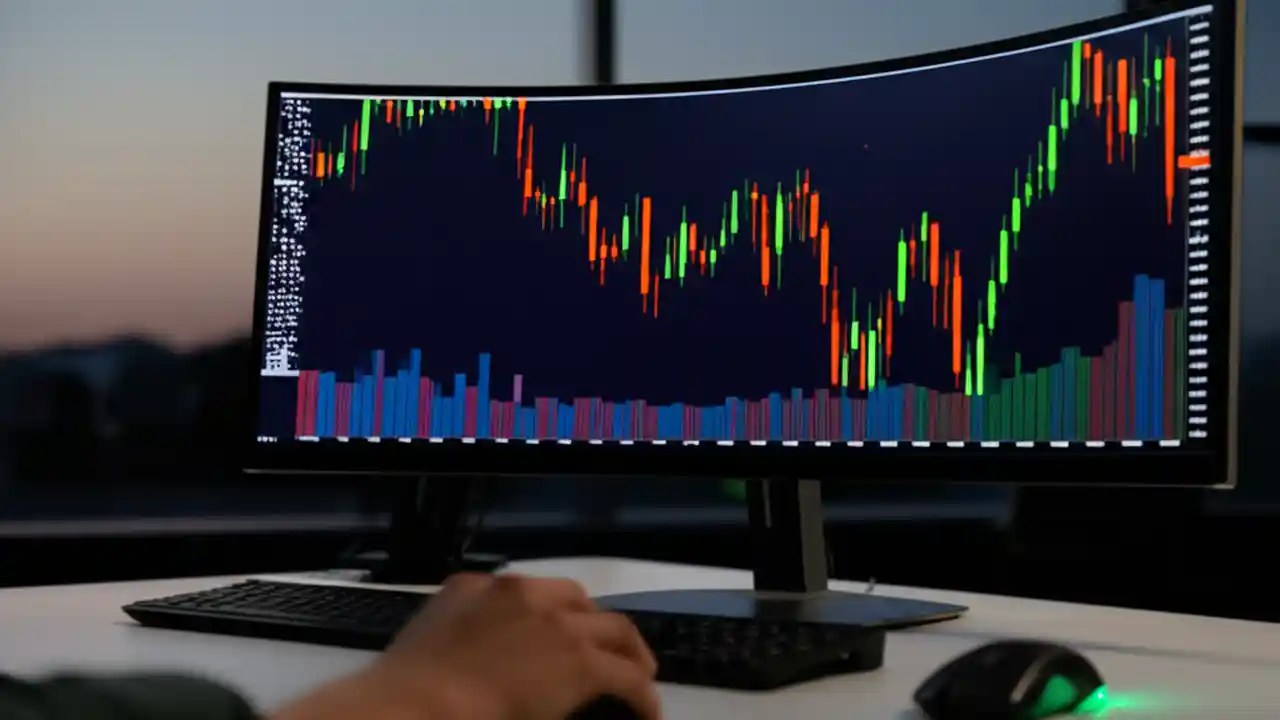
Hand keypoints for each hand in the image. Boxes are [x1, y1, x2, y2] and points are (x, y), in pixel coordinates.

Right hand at [272, 573, 659, 719]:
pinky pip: (627, 674)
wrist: (413, 706)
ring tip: (638, 673)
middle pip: (576, 599)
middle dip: (592, 623)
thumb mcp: (427, 648)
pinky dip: (641, 692)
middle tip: (603, 649)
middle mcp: (520, 594)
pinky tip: (645, 710)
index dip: (549, 614)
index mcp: (472, 588)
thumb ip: (456, 643)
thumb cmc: (405, 694)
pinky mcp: (580, 660)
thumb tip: (470, 669)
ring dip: (627, 651)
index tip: (556, 634)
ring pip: (612, 628)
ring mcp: (554, 623)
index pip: (525, 592)